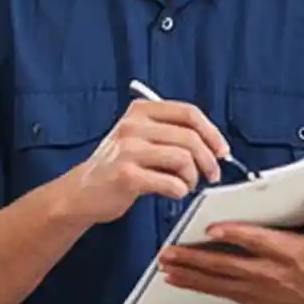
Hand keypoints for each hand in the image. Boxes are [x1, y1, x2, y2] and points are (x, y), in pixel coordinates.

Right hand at [62, 99, 229, 224]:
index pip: (188, 112)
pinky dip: (180, 191)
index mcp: (140, 111)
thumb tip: (213, 145)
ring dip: (193, 177)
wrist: (82, 192)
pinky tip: (173, 192)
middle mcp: (132, 126)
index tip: (221, 150)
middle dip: (208, 159)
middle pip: (190, 137)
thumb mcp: (139, 137)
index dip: (212, 132)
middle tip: (211, 174)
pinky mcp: (126, 176)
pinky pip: (171, 183)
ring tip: (187, 185)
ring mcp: (127, 150)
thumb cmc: (117, 166)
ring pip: (183, 159)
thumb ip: (170, 134)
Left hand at [156, 194, 303, 303]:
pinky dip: (195, 285)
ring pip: (217, 280)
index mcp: (287, 252)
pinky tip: (176, 278)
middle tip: (171, 250)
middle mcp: (268, 271)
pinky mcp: (249, 297)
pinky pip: (218, 291)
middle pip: (227, 264)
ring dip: (189, 273)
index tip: (211, 228)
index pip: (256, 241)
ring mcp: (256, 287)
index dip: (234, 234)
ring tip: (166, 263)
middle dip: (196, 258)